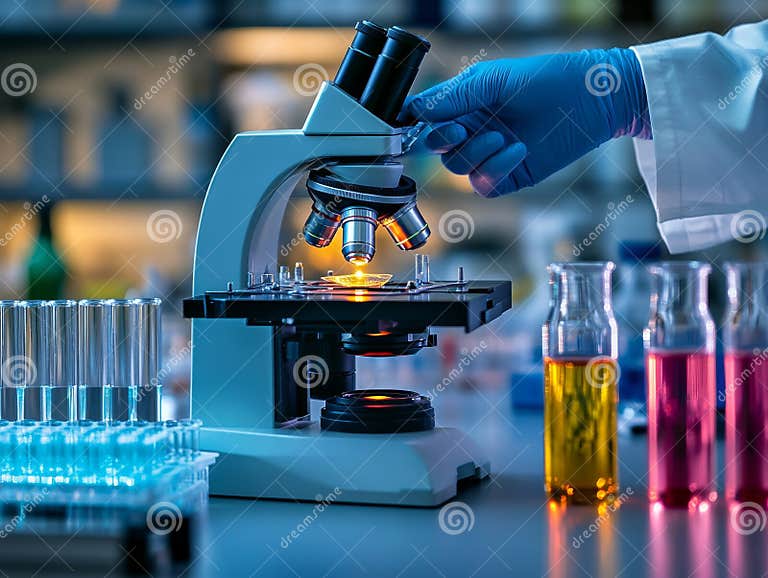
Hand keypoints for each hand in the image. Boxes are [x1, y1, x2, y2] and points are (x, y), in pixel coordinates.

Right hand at [403, 48, 648, 196]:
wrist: (590, 100)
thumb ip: (454, 96)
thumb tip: (414, 109)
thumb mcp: (493, 80)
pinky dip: (496, 169)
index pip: (428, 119)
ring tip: (502, 136)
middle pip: (438, 148)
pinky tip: (518, 150)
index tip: (416, 122)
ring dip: (476, 153)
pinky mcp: (509, 175)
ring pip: (458, 167)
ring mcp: (491, 155)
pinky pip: (484, 184)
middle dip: (444, 140)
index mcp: (466, 104)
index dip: (418, 124)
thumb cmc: (546, 79)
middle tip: (461, 129)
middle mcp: (474, 130)